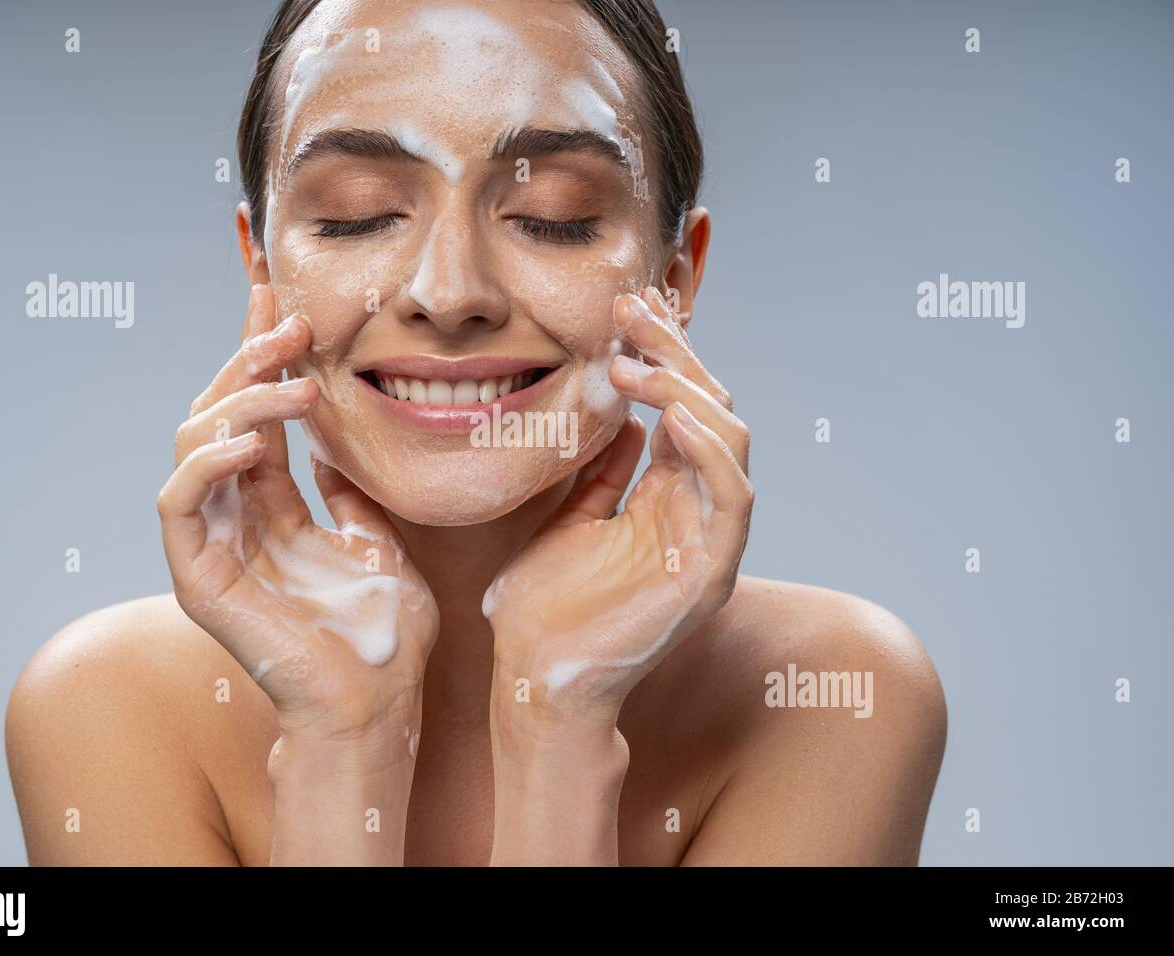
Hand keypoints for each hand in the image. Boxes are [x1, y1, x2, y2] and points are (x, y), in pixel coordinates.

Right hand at [157, 284, 438, 739]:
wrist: (378, 703)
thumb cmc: (382, 632)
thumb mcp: (376, 540)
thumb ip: (348, 494)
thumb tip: (339, 448)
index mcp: (272, 508)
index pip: (255, 416)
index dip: (261, 356)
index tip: (279, 297)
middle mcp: (234, 519)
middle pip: (219, 415)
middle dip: (250, 362)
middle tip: (295, 326)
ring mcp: (211, 545)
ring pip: (192, 444)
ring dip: (238, 400)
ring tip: (291, 379)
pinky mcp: (197, 577)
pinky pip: (179, 504)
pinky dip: (205, 463)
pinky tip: (248, 442)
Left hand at [484, 287, 752, 721]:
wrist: (535, 679)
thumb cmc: (542, 609)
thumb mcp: (567, 518)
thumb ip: (601, 472)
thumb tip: (618, 418)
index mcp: (666, 498)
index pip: (683, 407)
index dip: (662, 353)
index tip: (626, 307)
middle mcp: (696, 512)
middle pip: (711, 411)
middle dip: (674, 354)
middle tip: (630, 311)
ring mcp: (709, 541)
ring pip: (731, 442)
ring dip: (685, 391)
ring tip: (631, 364)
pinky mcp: (711, 571)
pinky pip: (732, 497)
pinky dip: (710, 451)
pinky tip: (672, 416)